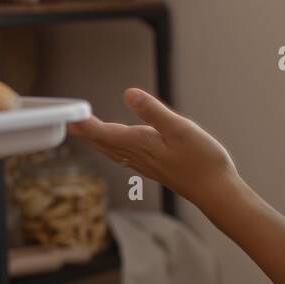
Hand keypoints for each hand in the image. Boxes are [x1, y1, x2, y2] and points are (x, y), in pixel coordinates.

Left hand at [67, 88, 238, 207]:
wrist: (216, 190)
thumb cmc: (203, 160)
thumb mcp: (180, 129)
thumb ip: (153, 111)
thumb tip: (129, 93)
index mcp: (140, 143)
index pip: (103, 132)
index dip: (85, 123)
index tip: (70, 113)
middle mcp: (138, 155)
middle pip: (104, 143)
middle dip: (85, 133)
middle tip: (68, 122)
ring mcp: (146, 164)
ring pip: (113, 151)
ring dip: (97, 141)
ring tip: (85, 133)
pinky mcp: (156, 168)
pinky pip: (125, 157)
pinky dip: (113, 148)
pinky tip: (118, 148)